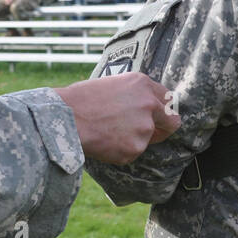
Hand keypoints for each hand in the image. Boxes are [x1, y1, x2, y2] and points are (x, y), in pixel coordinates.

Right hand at [56, 72, 180, 164]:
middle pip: (171, 121)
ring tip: (107, 132)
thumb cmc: (80, 99)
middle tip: (145, 131)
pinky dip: (120, 151)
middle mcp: (149, 105)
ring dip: (132, 139)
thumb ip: (133, 94)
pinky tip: (104, 142)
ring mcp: (144, 128)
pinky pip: (131, 153)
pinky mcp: (134, 148)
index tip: (158, 115)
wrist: (66, 117)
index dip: (161, 109)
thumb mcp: (112, 84)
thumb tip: (142, 106)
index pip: (167, 98)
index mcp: (142, 84)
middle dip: (163, 128)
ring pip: (146, 139)